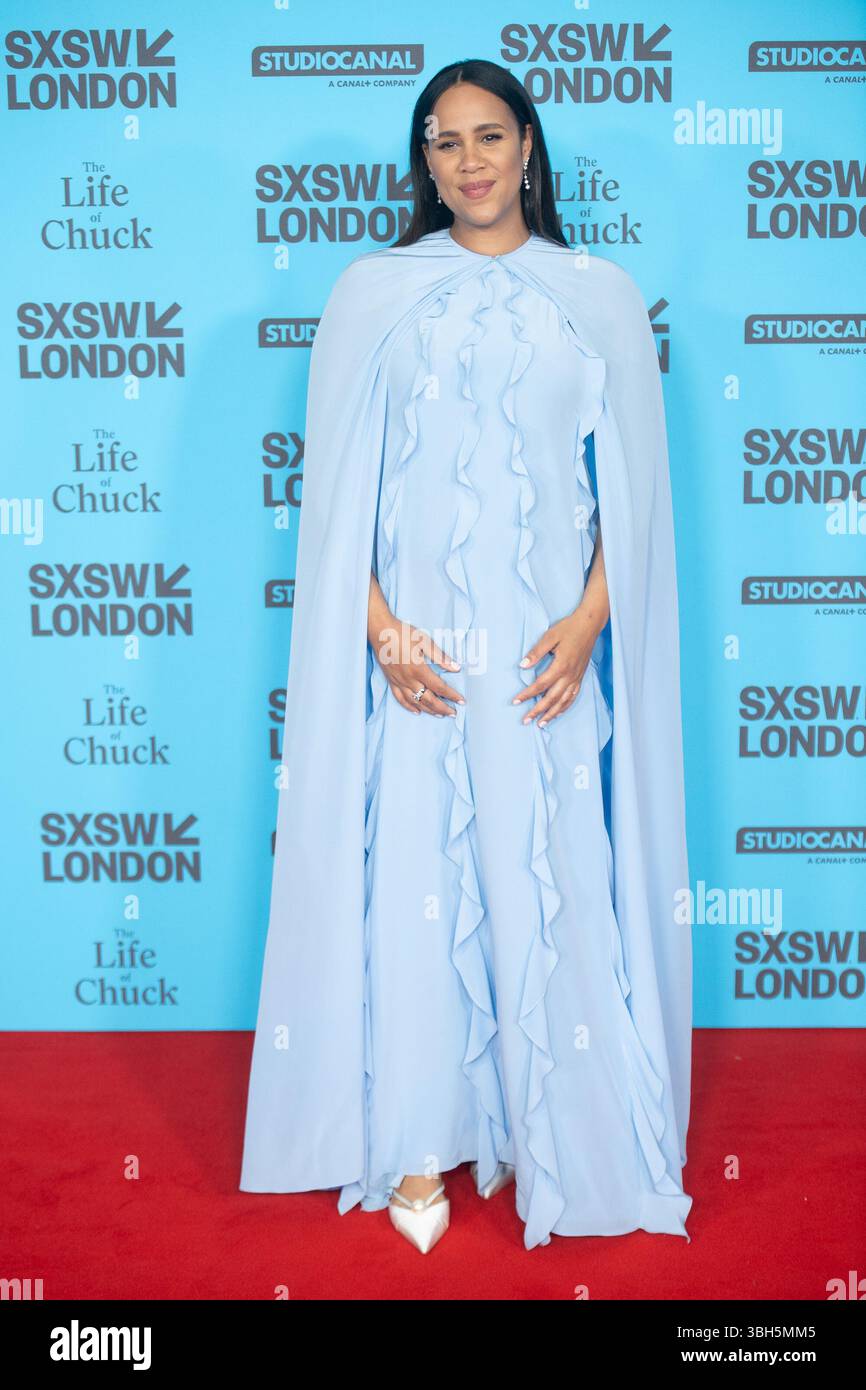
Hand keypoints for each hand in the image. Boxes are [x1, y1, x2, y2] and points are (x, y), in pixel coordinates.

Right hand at [370, 617, 463, 717]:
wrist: (379, 631)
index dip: (452, 695)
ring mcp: (399, 682)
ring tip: (440, 714)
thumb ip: (440, 656)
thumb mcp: (424, 641)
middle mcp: (408, 679)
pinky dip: (409, 707)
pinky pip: (400, 699)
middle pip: (428, 699)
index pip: (439, 687)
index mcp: (419, 669)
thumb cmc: (403, 633)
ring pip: (415, 702)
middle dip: (443, 707)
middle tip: (453, 713)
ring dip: (429, 710)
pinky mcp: (391, 681)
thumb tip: (456, 667)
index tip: (462, 701)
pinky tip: (417, 712)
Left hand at [512, 605, 601, 727]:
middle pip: (551, 698)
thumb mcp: (550, 636)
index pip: (540, 685)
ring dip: (551, 714)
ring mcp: (576, 677)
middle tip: (525, 720)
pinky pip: (573, 696)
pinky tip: (557, 713)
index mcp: (561, 665)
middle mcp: (570, 675)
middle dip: (537, 711)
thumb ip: (536, 652)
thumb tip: (522, 665)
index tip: (515, 701)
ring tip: (541, 723)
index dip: (527, 694)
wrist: (590, 624)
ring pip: (563, 701)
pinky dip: (565, 707)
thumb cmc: (569, 628)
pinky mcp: (581, 677)